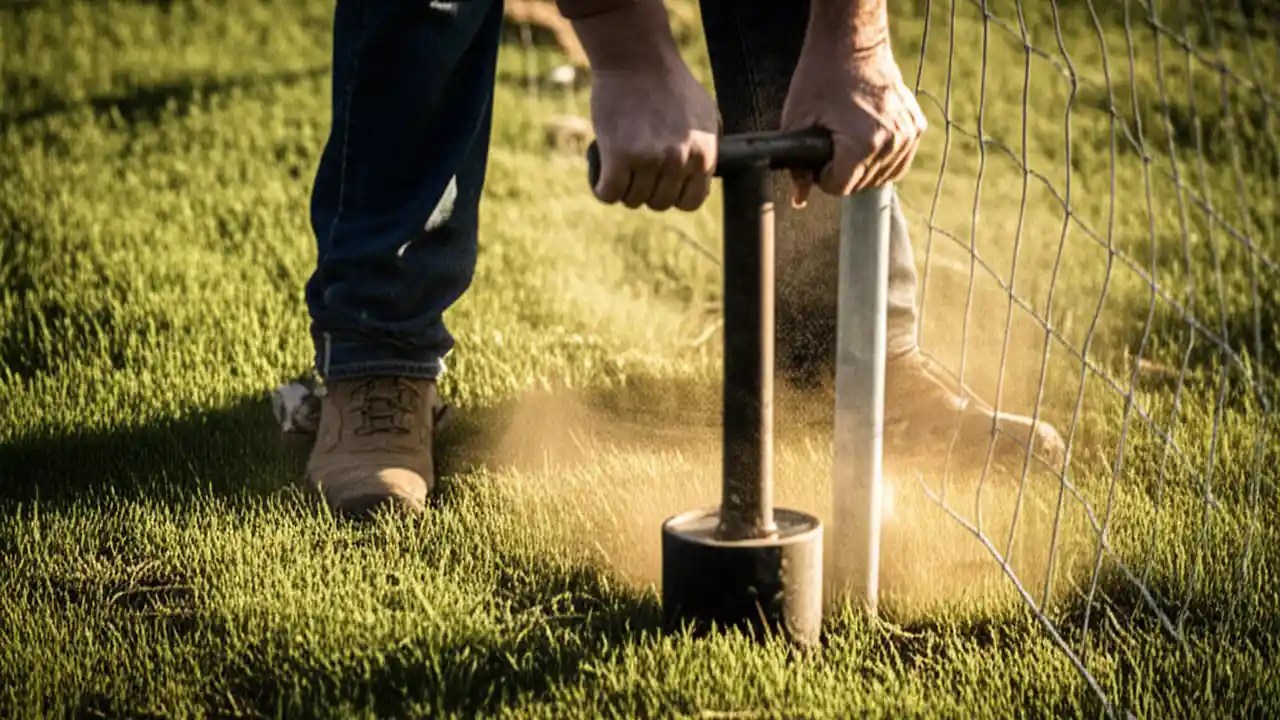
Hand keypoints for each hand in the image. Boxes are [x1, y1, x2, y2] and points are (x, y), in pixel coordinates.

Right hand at [589, 62, 719, 211]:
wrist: (636, 58)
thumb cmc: (669, 83)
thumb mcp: (706, 115)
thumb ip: (709, 148)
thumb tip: (704, 177)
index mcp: (704, 154)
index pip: (690, 203)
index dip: (673, 195)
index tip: (661, 182)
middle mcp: (679, 160)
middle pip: (659, 203)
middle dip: (646, 190)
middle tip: (635, 169)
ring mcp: (650, 159)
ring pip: (632, 199)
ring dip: (623, 188)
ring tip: (619, 167)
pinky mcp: (619, 156)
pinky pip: (609, 193)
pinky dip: (602, 189)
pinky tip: (601, 177)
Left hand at [781, 39, 926, 205]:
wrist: (852, 43)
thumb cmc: (821, 77)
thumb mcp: (798, 121)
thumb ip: (797, 166)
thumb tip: (800, 200)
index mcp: (862, 144)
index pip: (841, 187)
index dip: (822, 176)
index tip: (817, 158)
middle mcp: (891, 142)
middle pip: (861, 185)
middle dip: (842, 172)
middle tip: (830, 145)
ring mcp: (907, 135)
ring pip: (882, 177)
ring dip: (863, 168)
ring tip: (847, 141)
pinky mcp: (916, 126)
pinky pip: (899, 161)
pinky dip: (883, 159)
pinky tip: (867, 141)